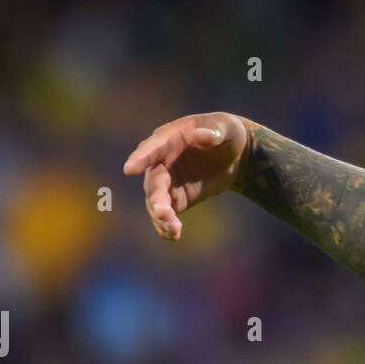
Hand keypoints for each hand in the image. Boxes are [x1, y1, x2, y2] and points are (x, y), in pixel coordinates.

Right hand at [122, 112, 249, 240]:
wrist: (235, 154)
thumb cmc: (226, 132)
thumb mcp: (226, 127)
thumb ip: (215, 131)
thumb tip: (206, 135)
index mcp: (169, 138)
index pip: (152, 148)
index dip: (140, 158)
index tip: (128, 170)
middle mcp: (162, 161)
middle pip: (153, 181)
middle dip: (155, 198)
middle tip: (162, 212)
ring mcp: (167, 182)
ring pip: (156, 201)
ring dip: (160, 216)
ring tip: (173, 229)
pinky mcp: (176, 198)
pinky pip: (166, 213)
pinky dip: (166, 225)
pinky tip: (173, 235)